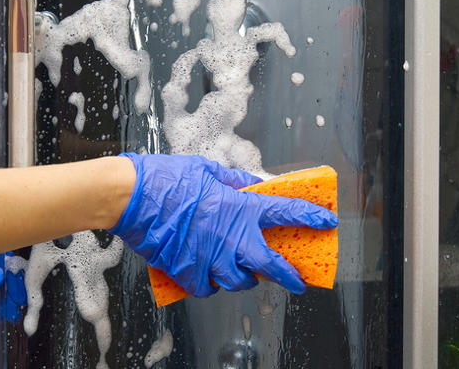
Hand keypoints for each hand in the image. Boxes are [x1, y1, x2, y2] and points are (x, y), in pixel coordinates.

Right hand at [110, 153, 337, 296]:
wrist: (133, 197)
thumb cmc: (167, 179)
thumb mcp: (207, 170)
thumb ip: (234, 181)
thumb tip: (251, 186)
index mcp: (239, 207)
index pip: (286, 212)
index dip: (310, 216)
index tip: (326, 221)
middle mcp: (231, 238)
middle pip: (272, 266)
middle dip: (290, 276)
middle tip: (298, 281)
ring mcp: (210, 259)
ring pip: (240, 282)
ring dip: (243, 278)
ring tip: (238, 270)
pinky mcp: (188, 273)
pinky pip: (208, 288)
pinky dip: (210, 283)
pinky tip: (205, 273)